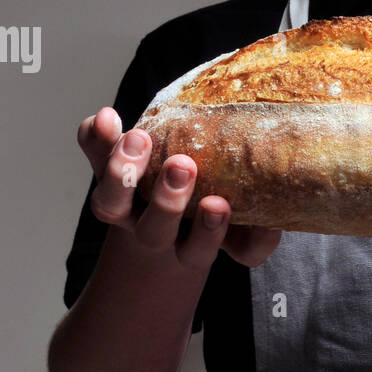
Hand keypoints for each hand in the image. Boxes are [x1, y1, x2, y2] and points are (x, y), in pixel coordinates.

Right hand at [78, 107, 281, 270]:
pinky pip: (247, 253)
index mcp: (127, 209)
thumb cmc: (150, 172)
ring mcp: (194, 246)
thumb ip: (106, 139)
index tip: (136, 135)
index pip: (111, 203)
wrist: (185, 207)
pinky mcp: (235, 249)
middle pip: (152, 233)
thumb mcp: (124, 155)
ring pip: (193, 255)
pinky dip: (260, 239)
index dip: (120, 174)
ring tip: (217, 201)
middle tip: (182, 164)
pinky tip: (268, 217)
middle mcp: (157, 233)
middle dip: (166, 202)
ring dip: (206, 230)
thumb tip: (103, 117)